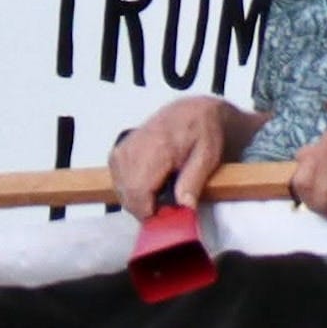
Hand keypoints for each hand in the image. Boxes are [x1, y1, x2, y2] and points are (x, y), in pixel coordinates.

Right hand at [106, 94, 242, 214]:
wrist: (190, 111)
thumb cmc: (202, 131)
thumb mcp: (209, 155)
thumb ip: (194, 181)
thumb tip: (184, 207)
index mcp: (156, 148)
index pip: (139, 192)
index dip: (151, 212)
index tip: (168, 216)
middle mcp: (132, 149)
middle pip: (128, 196)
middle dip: (149, 208)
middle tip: (170, 204)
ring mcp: (121, 151)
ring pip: (122, 193)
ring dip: (141, 199)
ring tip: (164, 190)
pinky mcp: (116, 154)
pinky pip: (119, 184)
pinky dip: (135, 189)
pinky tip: (152, 183)